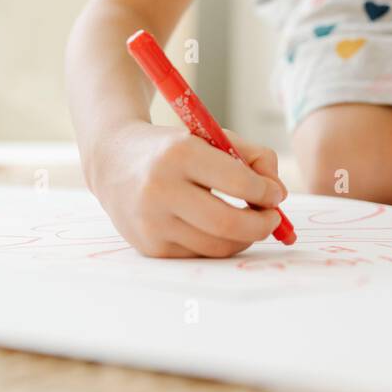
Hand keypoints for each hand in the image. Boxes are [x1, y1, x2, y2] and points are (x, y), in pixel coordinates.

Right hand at [90, 120, 288, 258]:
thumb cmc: (171, 148)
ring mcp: (152, 222)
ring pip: (217, 246)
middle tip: (273, 219)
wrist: (113, 160)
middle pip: (229, 223)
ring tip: (249, 222)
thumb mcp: (209, 136)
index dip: (266, 193)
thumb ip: (252, 155)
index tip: (276, 195)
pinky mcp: (149, 246)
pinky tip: (219, 229)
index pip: (238, 182)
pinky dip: (218, 245)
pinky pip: (199, 255)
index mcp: (179, 154)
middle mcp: (160, 189)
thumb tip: (278, 193)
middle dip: (262, 225)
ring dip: (244, 238)